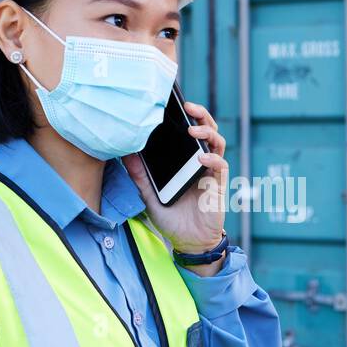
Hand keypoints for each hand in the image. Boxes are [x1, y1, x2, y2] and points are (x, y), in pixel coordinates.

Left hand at [122, 100, 227, 256]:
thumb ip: (140, 175)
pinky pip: (220, 166)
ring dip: (208, 131)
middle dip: (200, 114)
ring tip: (193, 129)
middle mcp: (200, 162)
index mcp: (185, 160)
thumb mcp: (149, 195)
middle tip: (188, 106)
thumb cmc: (171, 218)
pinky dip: (212, 159)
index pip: (188, 131)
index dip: (184, 116)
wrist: (188, 242)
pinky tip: (201, 158)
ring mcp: (210, 172)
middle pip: (206, 129)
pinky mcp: (217, 185)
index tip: (172, 104)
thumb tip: (125, 154)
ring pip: (217, 142)